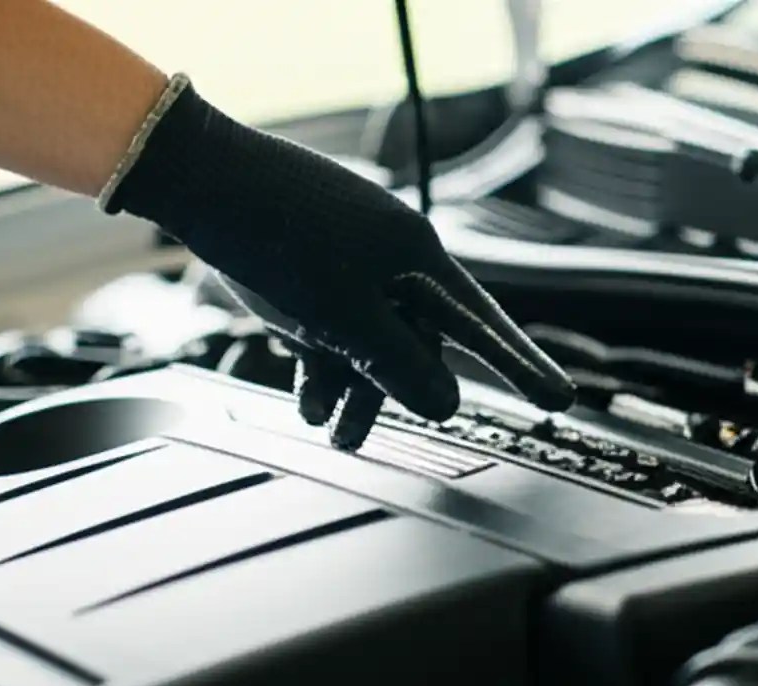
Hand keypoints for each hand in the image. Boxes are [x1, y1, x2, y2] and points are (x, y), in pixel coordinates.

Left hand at [104, 75, 574, 447]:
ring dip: (350, 385)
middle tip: (358, 436)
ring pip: (368, 337)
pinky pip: (333, 324)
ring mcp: (350, 260)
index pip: (483, 325)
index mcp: (417, 258)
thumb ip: (400, 364)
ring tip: (326, 426)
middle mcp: (393, 257)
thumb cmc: (276, 236)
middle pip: (416, 340)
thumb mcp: (345, 316)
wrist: (198, 178)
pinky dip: (322, 362)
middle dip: (391, 392)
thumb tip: (447, 405)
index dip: (522, 366)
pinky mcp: (311, 266)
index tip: (559, 399)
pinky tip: (305, 395)